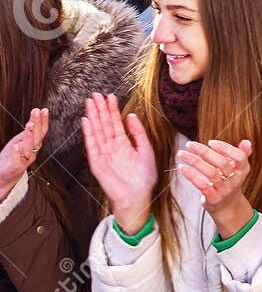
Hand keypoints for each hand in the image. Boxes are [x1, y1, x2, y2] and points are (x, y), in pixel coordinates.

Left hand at [0, 107, 47, 198]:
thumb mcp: (22, 141)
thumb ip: (29, 132)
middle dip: (37, 123)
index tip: (44, 110)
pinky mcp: (15, 167)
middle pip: (37, 136)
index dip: (43, 120)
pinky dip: (17, 153)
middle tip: (37, 112)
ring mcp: (25, 159)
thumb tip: (36, 116)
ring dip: (30, 135)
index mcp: (34, 144)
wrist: (5, 176)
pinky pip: (17, 160)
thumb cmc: (13, 157)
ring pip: (29, 147)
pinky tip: (16, 146)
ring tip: (29, 124)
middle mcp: (32, 151)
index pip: (41, 131)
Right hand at [80, 93, 156, 234]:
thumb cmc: (142, 177)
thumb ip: (138, 133)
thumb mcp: (145, 150)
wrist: (136, 196)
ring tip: (90, 103)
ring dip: (93, 117)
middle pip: (104, 124)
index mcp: (123, 143)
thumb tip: (131, 116)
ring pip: (97, 131)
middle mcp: (112, 147)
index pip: (116, 122)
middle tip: (95, 94)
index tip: (109, 96)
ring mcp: (103, 154)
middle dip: (100, 109)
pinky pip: (92, 146)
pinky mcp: (97, 163)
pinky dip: (89, 134)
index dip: (112, 109)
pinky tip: (86, 121)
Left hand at [176, 138, 253, 239]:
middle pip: (222, 163)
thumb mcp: (238, 169)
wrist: (227, 207)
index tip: (211, 142)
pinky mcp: (213, 197)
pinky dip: (191, 175)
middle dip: (205, 152)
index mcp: (242, 170)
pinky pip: (201, 185)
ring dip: (194, 161)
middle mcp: (235, 179)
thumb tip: (246, 142)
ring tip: (182, 154)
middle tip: (190, 144)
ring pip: (210, 173)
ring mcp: (224, 189)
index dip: (226, 148)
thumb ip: (241, 154)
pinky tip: (182, 167)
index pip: (239, 156)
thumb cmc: (229, 182)